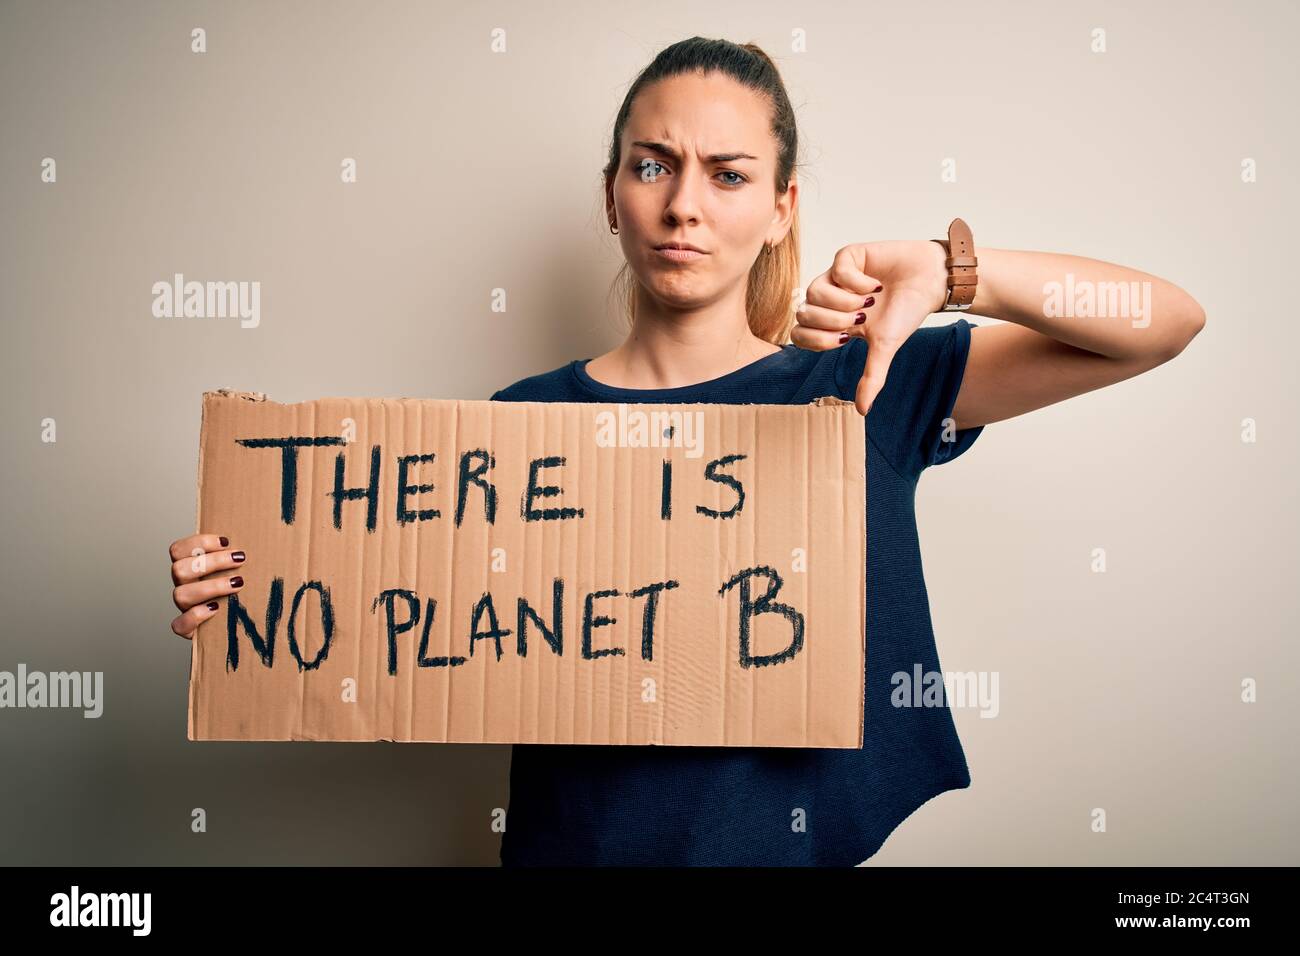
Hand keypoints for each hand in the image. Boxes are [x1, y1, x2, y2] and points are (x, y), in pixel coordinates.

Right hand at [168, 533, 245, 637]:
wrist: (243, 624)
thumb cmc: (245, 589)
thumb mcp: (243, 567)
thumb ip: (244, 552)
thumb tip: (273, 526)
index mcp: (191, 567)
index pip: (178, 550)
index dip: (199, 543)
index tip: (227, 542)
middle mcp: (184, 586)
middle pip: (179, 569)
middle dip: (212, 562)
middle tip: (240, 559)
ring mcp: (184, 607)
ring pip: (180, 594)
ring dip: (211, 586)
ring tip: (238, 584)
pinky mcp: (188, 629)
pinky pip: (179, 624)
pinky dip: (196, 616)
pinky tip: (217, 609)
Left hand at [793, 239, 948, 415]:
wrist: (930, 283)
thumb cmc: (906, 313)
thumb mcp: (886, 348)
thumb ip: (872, 376)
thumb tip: (862, 411)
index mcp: (832, 321)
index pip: (799, 333)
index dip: (816, 339)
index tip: (846, 339)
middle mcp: (829, 298)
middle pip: (803, 313)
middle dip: (834, 320)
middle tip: (862, 318)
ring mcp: (836, 276)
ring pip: (814, 291)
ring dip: (845, 301)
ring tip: (870, 301)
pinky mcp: (848, 255)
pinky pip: (837, 269)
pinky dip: (858, 282)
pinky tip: (876, 284)